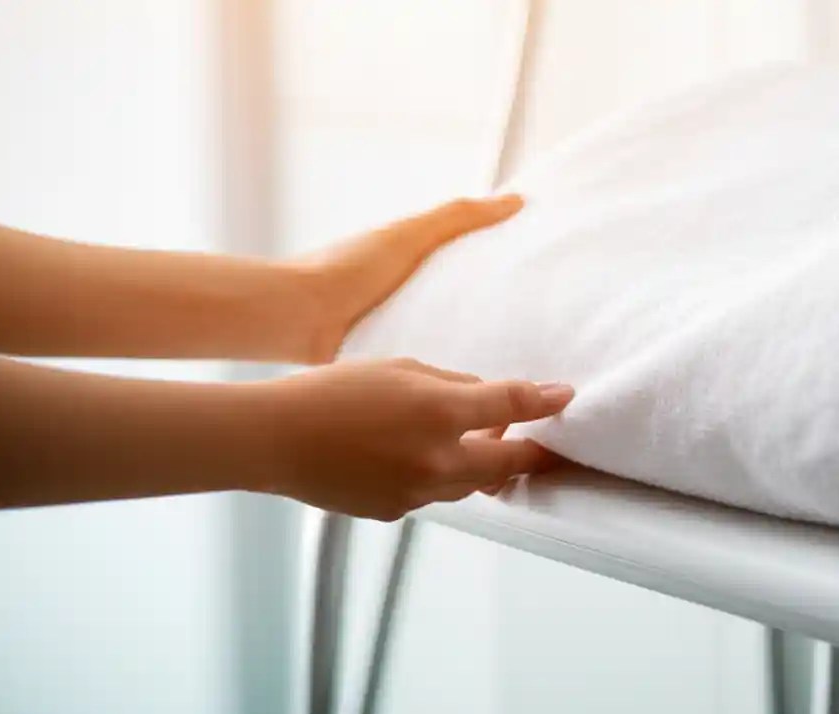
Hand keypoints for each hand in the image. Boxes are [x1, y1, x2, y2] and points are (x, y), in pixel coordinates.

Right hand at [250, 357, 572, 520]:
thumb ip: (450, 384)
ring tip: (482, 439)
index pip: (511, 405)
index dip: (545, 400)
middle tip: (546, 444)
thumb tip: (486, 399)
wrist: (272, 440)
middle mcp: (435, 460)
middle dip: (532, 453)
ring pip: (471, 483)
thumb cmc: (331, 392)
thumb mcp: (398, 369)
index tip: (565, 396)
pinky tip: (421, 455)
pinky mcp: (395, 512)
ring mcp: (416, 493)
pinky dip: (440, 475)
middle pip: (506, 464)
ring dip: (485, 464)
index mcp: (438, 413)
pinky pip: (434, 494)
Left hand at [295, 195, 523, 362]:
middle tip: (542, 330)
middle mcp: (409, 293)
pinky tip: (474, 388)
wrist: (297, 319)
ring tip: (518, 364)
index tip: (541, 274)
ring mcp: (398, 327)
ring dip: (474, 345)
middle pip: (465, 300)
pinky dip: (447, 372)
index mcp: (415, 260)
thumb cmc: (348, 269)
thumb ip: (457, 218)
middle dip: (497, 311)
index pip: (472, 260)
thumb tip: (514, 200)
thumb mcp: (409, 235)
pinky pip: (427, 364)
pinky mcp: (388, 359)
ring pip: (449, 334)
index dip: (504, 263)